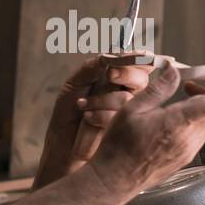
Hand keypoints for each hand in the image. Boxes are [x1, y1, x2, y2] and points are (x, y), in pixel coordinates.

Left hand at [37, 57, 155, 181]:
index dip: (139, 58)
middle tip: (110, 75)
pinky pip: (122, 117)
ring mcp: (128, 115)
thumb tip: (111, 55)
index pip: (136, 64)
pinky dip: (101, 116)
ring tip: (83, 108)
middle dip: (127, 73)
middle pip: (142, 78)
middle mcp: (125, 95)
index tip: (134, 56)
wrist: (62, 150)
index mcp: (115, 81)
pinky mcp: (126, 131)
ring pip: (129, 98)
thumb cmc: (67, 118)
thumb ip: (92, 67)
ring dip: (103, 100)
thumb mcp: (74, 85)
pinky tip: (87, 120)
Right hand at [88, 65, 204, 198]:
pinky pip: (201, 134)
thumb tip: (173, 71)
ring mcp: (189, 151)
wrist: (116, 179)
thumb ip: (158, 89)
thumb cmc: (120, 147)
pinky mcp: (185, 158)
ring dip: (204, 106)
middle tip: (194, 83)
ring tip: (185, 97)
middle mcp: (188, 139)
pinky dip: (198, 120)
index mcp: (177, 123)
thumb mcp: (133, 109)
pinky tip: (180, 117)